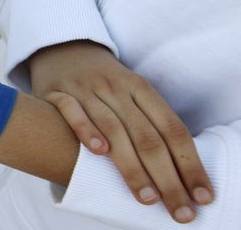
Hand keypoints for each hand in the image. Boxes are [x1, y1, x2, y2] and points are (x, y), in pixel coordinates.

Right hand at [29, 40, 212, 222]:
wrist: (60, 48)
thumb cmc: (102, 81)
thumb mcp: (131, 90)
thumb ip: (150, 120)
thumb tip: (179, 167)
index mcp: (140, 88)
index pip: (172, 129)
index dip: (190, 164)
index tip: (200, 196)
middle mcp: (115, 88)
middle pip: (147, 136)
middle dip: (166, 177)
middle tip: (177, 209)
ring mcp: (86, 89)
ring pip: (113, 128)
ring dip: (131, 165)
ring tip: (146, 196)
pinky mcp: (56, 92)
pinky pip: (72, 111)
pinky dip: (86, 129)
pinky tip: (98, 151)